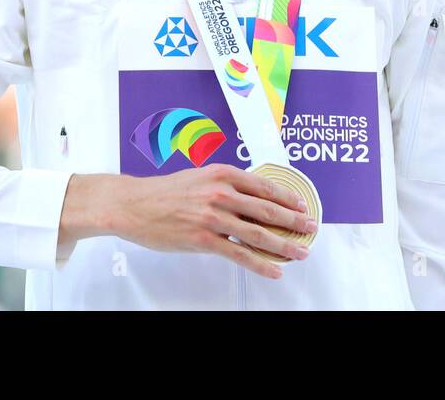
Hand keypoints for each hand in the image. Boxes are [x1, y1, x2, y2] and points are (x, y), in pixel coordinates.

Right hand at [61, 166, 317, 278]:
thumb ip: (224, 186)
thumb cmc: (164, 192)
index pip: (263, 186)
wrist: (133, 204)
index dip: (287, 197)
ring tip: (300, 252)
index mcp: (222, 174)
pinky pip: (239, 254)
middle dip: (293, 221)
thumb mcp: (199, 177)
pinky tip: (274, 270)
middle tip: (311, 228)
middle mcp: (220, 193)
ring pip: (257, 233)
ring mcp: (212, 217)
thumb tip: (251, 200)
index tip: (302, 205)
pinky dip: (260, 263)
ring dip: (283, 245)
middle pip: (266, 209)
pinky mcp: (203, 239)